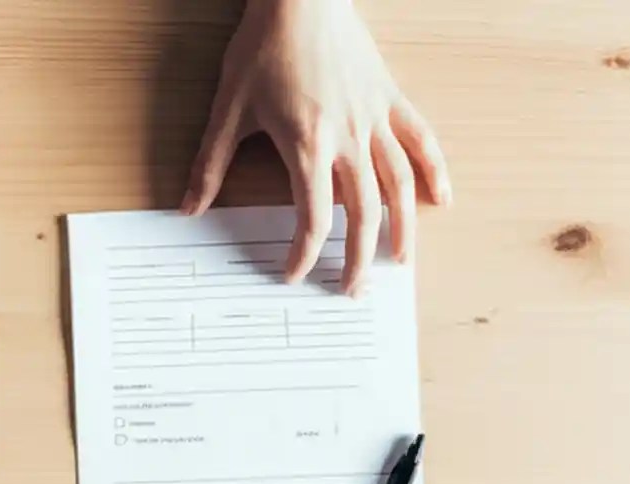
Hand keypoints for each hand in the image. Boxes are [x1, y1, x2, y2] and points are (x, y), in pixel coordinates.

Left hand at [183, 0, 450, 294]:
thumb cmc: (264, 46)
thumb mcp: (227, 109)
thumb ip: (209, 165)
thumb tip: (188, 208)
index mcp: (307, 146)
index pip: (312, 218)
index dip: (303, 254)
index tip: (293, 274)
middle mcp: (349, 139)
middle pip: (362, 214)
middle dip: (357, 259)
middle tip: (351, 289)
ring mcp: (375, 119)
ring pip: (400, 185)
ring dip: (403, 230)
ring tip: (401, 262)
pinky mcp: (391, 98)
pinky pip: (421, 140)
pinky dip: (434, 171)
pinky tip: (441, 198)